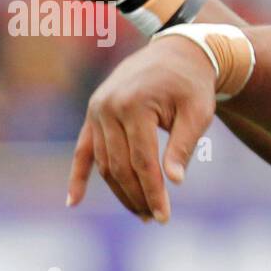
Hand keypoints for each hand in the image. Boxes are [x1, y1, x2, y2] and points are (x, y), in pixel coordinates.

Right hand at [66, 36, 216, 222]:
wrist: (176, 53)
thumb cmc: (192, 85)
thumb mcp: (197, 113)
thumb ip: (183, 146)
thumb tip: (174, 181)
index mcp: (135, 105)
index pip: (142, 162)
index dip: (153, 192)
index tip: (164, 217)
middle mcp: (108, 107)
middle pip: (120, 166)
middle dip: (136, 196)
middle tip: (153, 218)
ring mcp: (96, 110)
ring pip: (103, 163)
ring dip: (119, 191)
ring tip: (140, 212)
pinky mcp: (93, 114)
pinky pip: (83, 150)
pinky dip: (78, 175)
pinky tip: (73, 202)